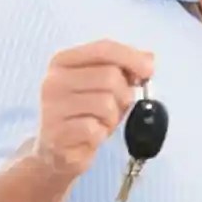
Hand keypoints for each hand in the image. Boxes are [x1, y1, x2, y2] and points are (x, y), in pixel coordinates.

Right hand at [31, 39, 154, 178]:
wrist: (57, 152)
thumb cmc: (84, 115)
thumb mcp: (104, 87)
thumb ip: (124, 69)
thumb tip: (148, 59)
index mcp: (63, 62)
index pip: (103, 49)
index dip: (131, 57)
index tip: (149, 70)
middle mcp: (53, 81)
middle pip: (110, 77)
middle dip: (123, 95)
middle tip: (116, 108)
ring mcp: (52, 108)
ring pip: (106, 104)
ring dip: (112, 118)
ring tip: (100, 123)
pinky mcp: (57, 134)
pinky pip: (95, 129)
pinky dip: (101, 134)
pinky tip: (91, 136)